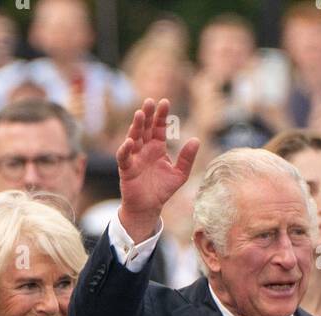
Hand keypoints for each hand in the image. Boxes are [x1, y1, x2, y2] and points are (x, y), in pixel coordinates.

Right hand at [116, 98, 199, 241]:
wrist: (148, 208)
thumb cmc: (162, 190)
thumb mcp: (180, 175)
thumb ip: (187, 158)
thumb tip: (196, 140)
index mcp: (157, 147)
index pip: (159, 127)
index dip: (161, 115)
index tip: (165, 102)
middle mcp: (145, 149)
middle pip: (145, 128)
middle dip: (147, 115)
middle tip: (149, 102)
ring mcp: (134, 157)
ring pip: (134, 137)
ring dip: (136, 126)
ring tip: (139, 114)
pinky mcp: (126, 169)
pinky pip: (124, 156)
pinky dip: (125, 149)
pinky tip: (130, 141)